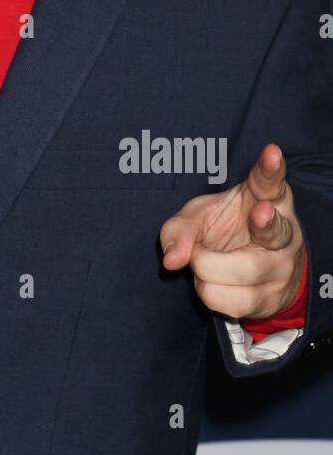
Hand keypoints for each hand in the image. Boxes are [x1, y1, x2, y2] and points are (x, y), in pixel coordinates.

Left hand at [159, 143, 305, 319]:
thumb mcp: (198, 218)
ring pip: (247, 271)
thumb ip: (179, 230)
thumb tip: (172, 260)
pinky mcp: (271, 298)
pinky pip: (236, 302)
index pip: (270, 182)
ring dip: (209, 268)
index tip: (272, 152)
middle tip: (257, 214)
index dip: (271, 168)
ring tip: (201, 259)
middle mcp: (282, 233)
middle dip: (266, 224)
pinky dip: (211, 293)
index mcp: (266, 199)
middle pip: (274, 231)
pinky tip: (209, 282)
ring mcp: (281, 267)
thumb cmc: (224, 231)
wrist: (249, 269)